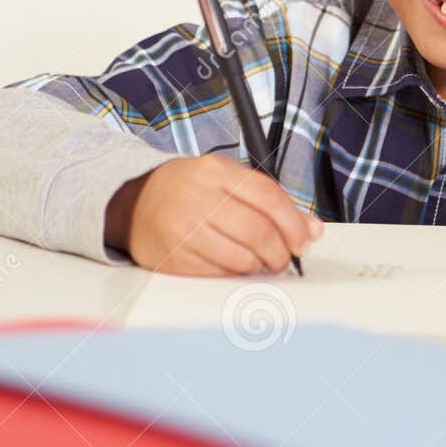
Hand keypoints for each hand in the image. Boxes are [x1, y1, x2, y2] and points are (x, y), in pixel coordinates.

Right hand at [106, 155, 321, 274]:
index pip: (268, 197)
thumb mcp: (226, 180)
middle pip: (258, 232)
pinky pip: (219, 275)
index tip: (304, 240)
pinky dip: (235, 274)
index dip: (293, 223)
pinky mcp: (173, 260)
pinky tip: (233, 264)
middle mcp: (196, 198)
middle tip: (283, 257)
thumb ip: (270, 201)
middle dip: (280, 251)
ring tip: (258, 260)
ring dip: (259, 265)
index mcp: (214, 171)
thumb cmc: (187, 190)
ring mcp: (182, 230)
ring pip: (241, 259)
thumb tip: (311, 229)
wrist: (133, 203)